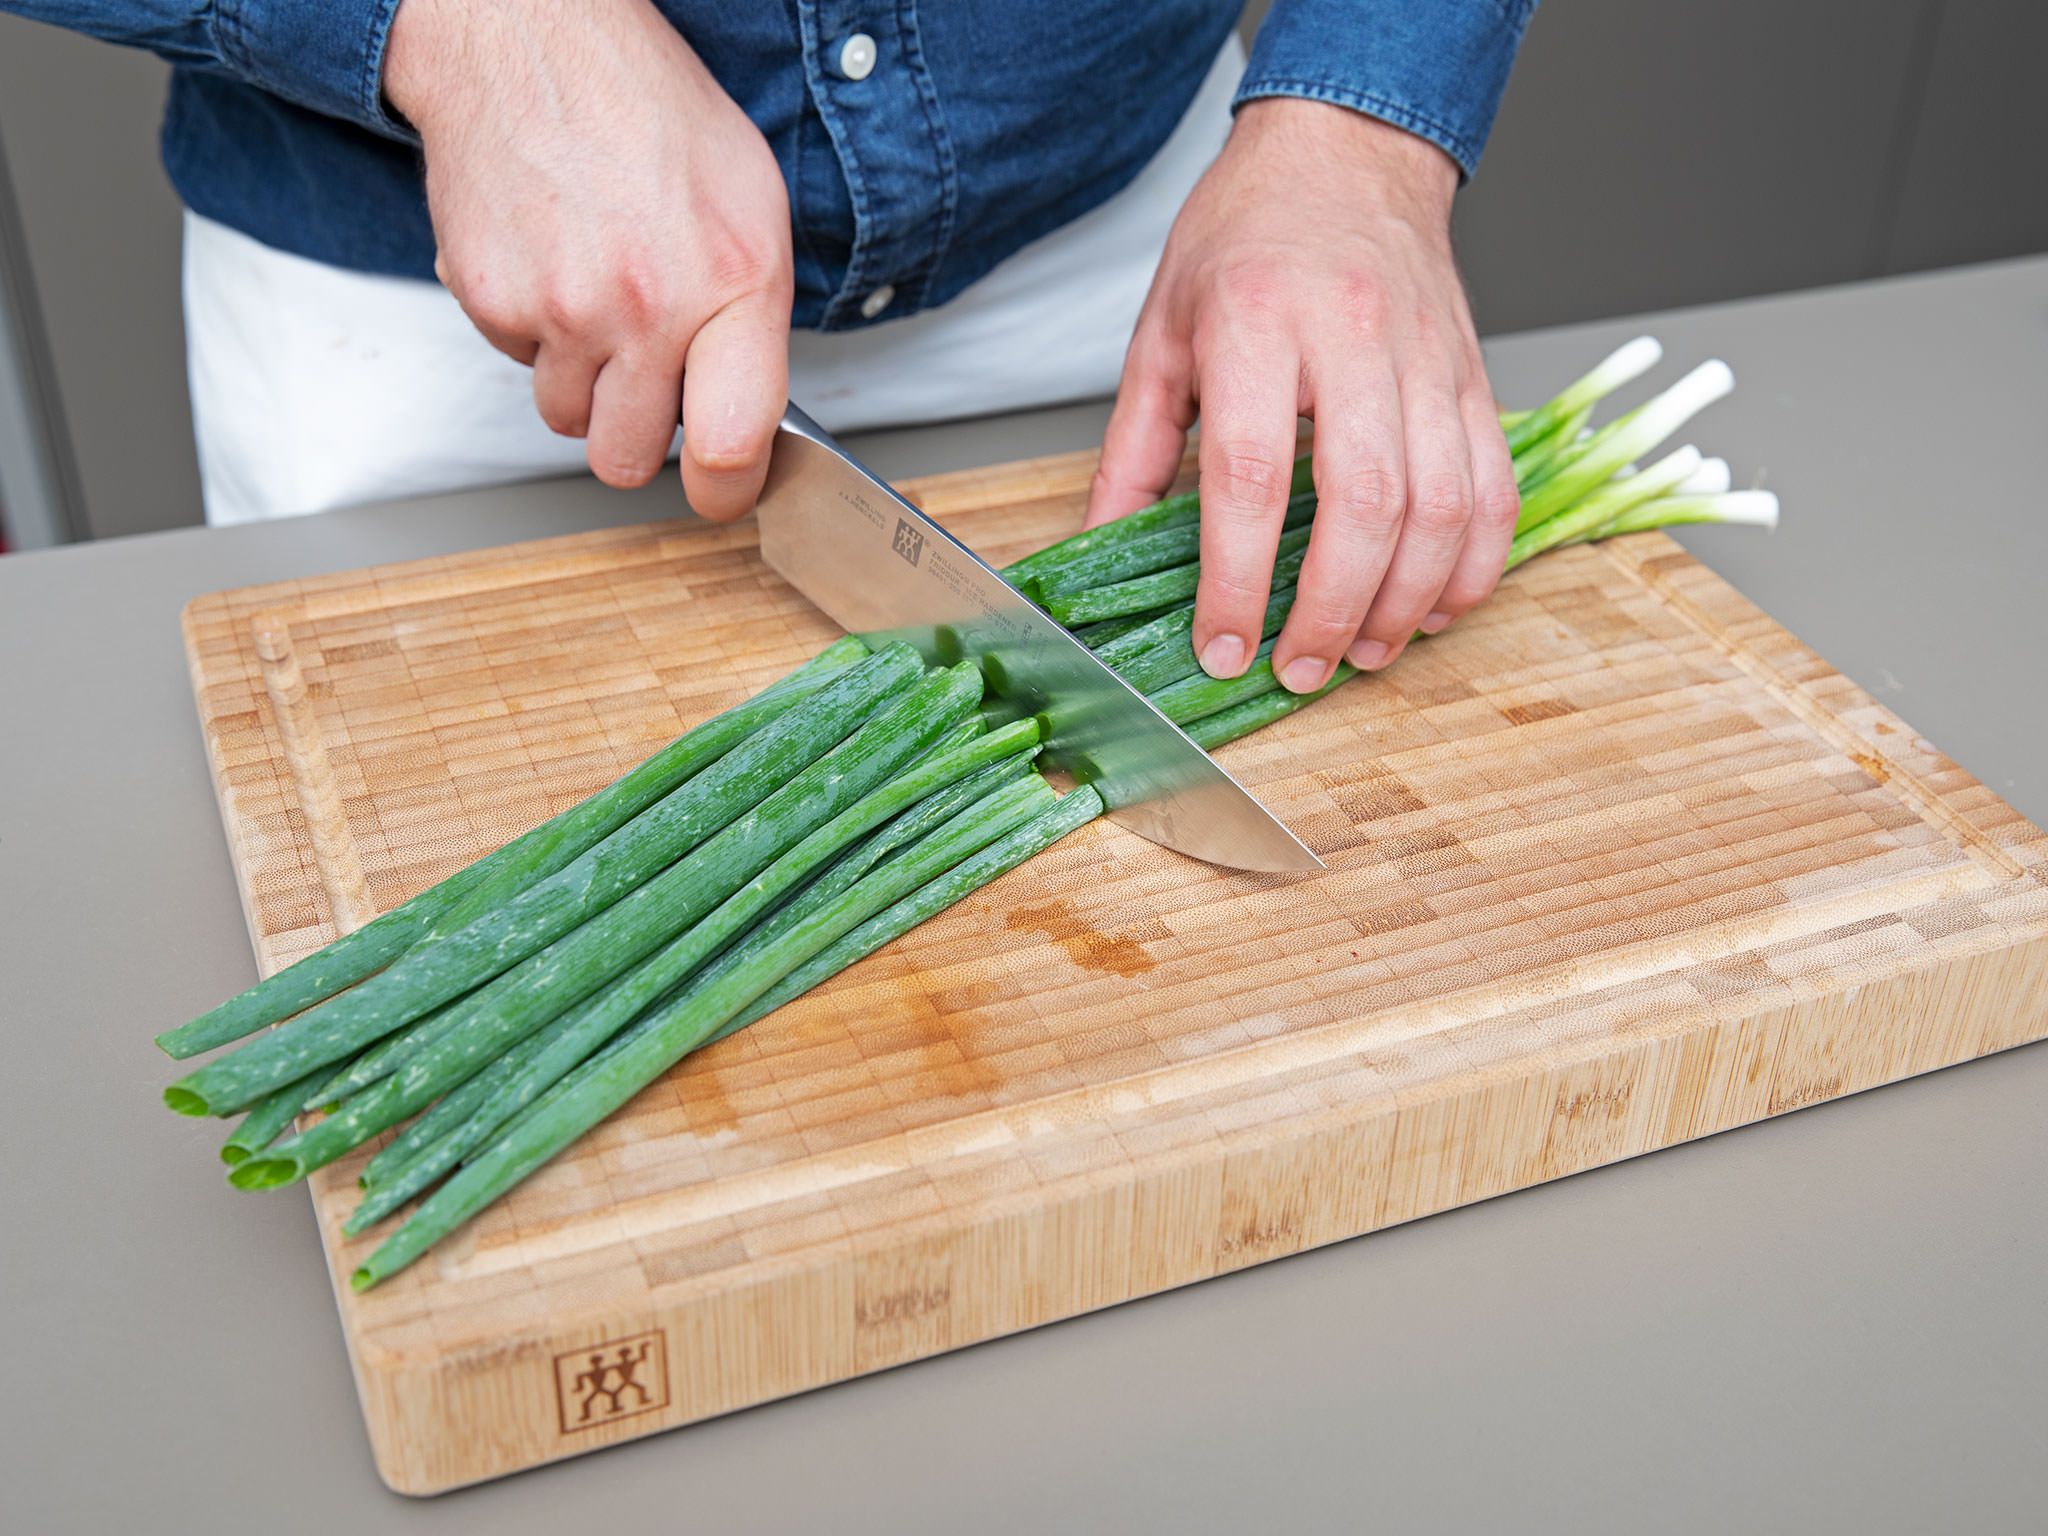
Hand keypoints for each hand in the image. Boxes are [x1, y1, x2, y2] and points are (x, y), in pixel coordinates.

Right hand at [385, 0, 792, 518]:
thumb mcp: (752, 209)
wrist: (532, 40)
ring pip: (567, 420)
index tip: (723, 489)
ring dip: (582, 381)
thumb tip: (748, 419)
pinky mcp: (490, 300)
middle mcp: (649, 306)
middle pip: (629, 459)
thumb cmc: (649, 117)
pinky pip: (516, 364)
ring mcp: (563, 308)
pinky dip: (531, 331)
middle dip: (636, 433)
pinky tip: (551, 262)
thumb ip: (753, 322)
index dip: (729, 490)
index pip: (736, 445)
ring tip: (596, 298)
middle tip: (645, 377)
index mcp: (734, 284)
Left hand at [1085, 99, 1518, 687]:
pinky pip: (1494, 488)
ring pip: (1442, 506)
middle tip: (1297, 670)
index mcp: (1256, 322)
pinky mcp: (1474, 377)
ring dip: (1405, 603)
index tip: (1222, 647)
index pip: (1251, 476)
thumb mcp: (1161, 333)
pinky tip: (1433, 608)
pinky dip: (1472, 566)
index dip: (1236, 579)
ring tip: (1359, 653)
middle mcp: (1353, 337)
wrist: (1343, 152)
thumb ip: (1132, 452)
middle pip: (1364, 504)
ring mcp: (1427, 358)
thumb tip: (1101, 550)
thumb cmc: (1246, 239)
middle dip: (1330, 610)